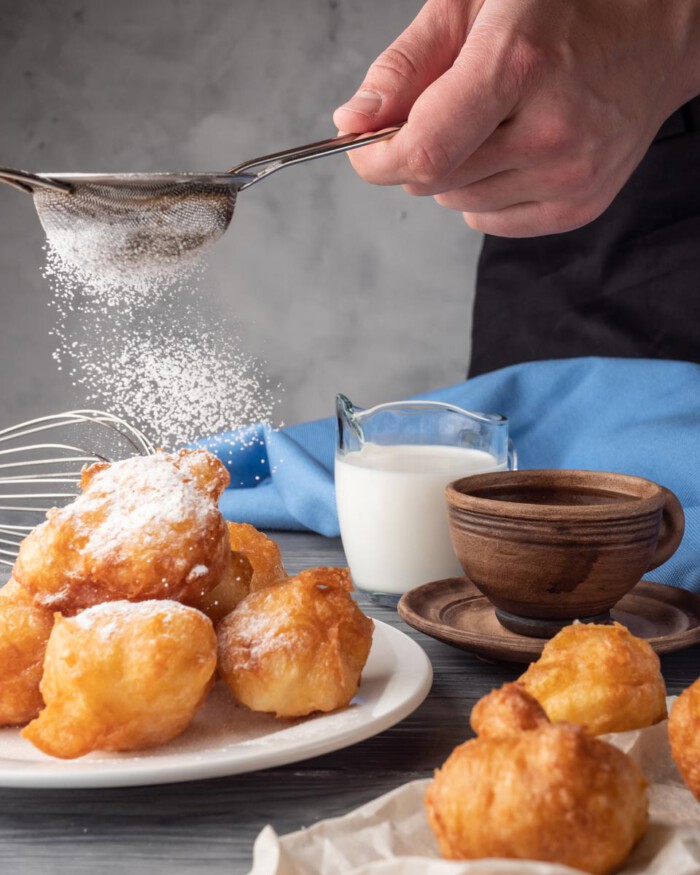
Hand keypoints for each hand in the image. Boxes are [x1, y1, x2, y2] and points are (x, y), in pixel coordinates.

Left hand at [333, 0, 699, 236]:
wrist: (658, 30)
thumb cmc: (566, 6)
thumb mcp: (473, 4)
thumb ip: (404, 66)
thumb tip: (354, 123)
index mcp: (518, 66)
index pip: (423, 152)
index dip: (376, 159)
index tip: (363, 149)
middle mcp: (551, 130)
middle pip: (434, 181)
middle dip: (419, 151)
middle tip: (447, 108)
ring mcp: (571, 175)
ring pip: (458, 204)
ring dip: (455, 170)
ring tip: (494, 121)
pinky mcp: (579, 206)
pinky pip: (490, 221)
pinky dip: (483, 192)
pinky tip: (513, 149)